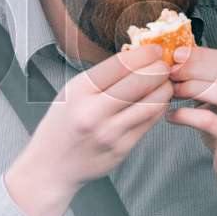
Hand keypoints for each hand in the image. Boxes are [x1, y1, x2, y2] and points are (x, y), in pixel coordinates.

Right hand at [4, 44, 171, 215]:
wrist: (51, 166)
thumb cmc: (61, 126)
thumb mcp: (71, 92)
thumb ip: (100, 77)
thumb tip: (136, 58)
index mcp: (79, 92)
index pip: (120, 65)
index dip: (144, 54)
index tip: (155, 50)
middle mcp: (94, 112)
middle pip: (140, 82)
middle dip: (159, 69)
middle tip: (165, 65)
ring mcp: (110, 132)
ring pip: (151, 104)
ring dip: (164, 89)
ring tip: (165, 83)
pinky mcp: (122, 148)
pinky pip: (149, 122)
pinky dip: (158, 108)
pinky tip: (158, 101)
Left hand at [165, 47, 216, 192]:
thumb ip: (212, 83)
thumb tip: (180, 60)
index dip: (202, 55)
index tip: (177, 56)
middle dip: (194, 68)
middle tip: (170, 73)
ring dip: (191, 88)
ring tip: (172, 92)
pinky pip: (208, 120)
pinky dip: (185, 115)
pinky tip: (171, 117)